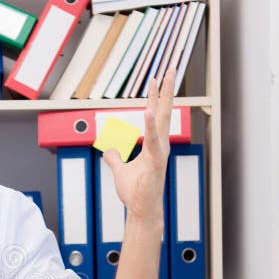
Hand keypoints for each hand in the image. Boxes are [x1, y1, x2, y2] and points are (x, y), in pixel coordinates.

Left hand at [101, 67, 174, 222]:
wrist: (141, 210)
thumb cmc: (135, 192)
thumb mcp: (120, 171)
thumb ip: (114, 158)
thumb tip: (107, 149)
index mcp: (154, 145)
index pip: (155, 115)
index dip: (155, 97)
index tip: (157, 78)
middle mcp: (160, 145)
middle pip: (163, 111)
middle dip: (167, 89)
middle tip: (171, 68)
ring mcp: (159, 152)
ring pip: (160, 120)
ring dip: (161, 99)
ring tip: (161, 79)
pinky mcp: (155, 161)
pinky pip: (153, 140)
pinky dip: (149, 125)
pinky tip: (148, 110)